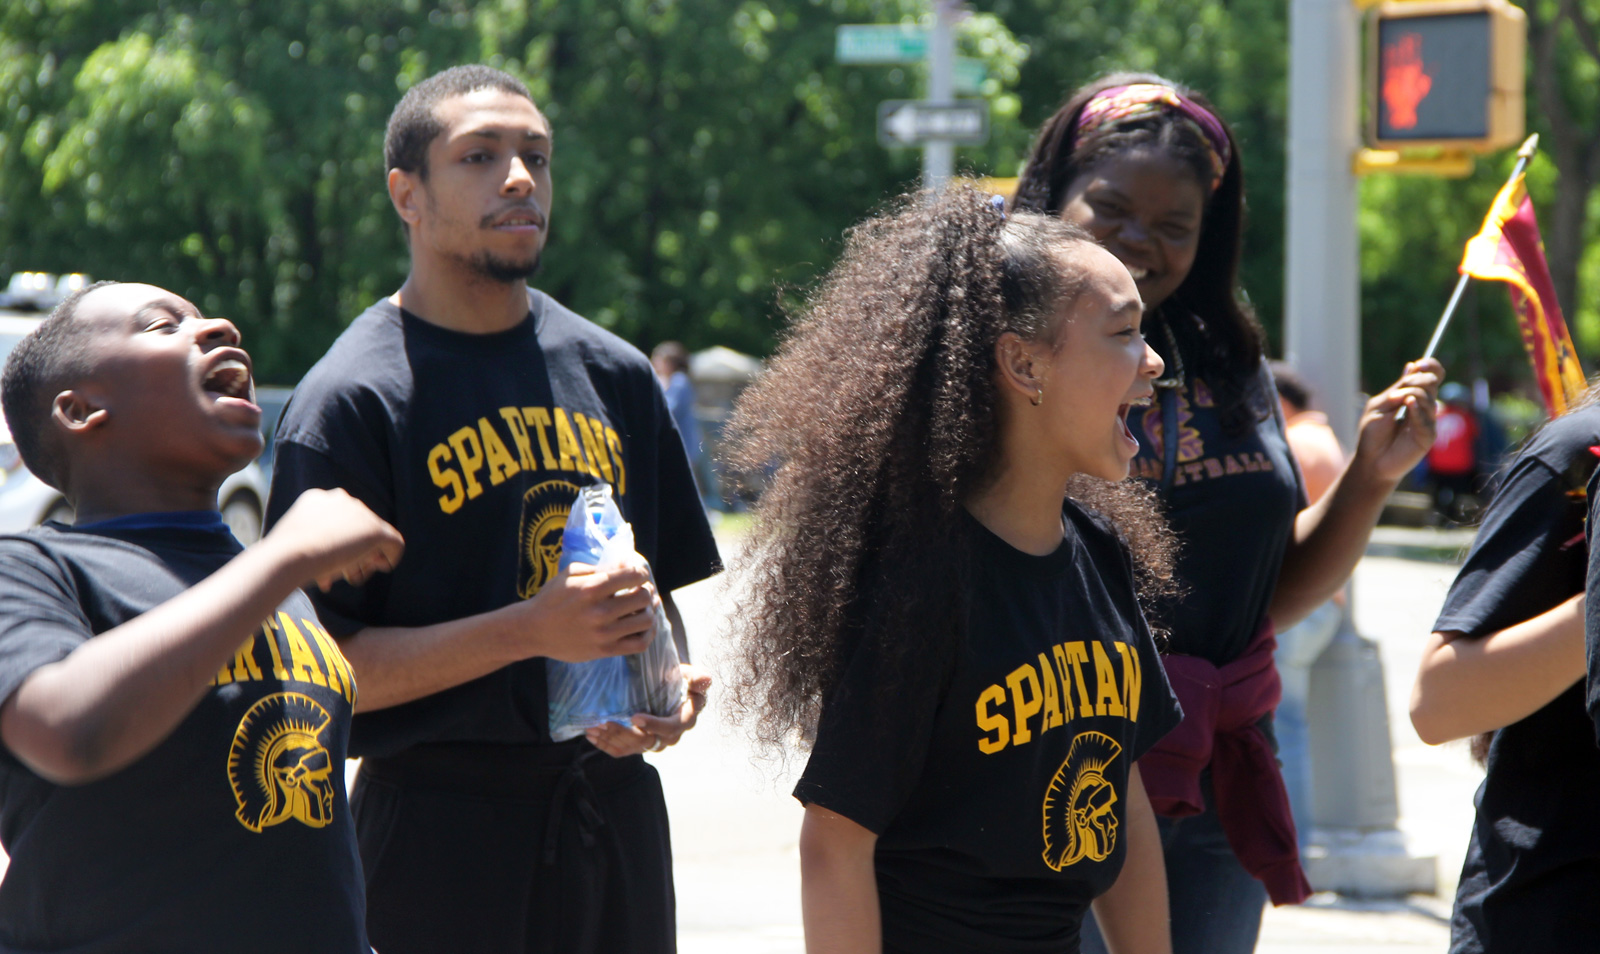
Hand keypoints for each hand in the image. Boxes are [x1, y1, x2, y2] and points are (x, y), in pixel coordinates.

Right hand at [263, 488, 403, 590]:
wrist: (288, 556)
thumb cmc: (283, 558)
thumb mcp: (293, 544)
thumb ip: (313, 544)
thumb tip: (330, 567)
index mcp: (317, 499)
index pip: (338, 521)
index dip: (336, 543)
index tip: (329, 564)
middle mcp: (340, 499)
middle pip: (358, 527)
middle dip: (353, 552)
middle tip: (346, 575)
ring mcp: (360, 513)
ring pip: (374, 536)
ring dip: (366, 558)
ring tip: (353, 576)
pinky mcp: (375, 530)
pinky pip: (395, 543)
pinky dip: (391, 557)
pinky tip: (379, 568)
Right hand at [509, 556, 658, 662]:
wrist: (533, 630)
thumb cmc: (551, 598)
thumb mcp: (571, 573)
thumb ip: (600, 568)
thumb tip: (626, 564)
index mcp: (592, 589)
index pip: (633, 576)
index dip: (641, 572)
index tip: (638, 574)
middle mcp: (600, 612)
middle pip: (643, 597)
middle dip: (646, 590)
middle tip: (642, 590)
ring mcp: (604, 634)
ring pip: (646, 621)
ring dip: (650, 611)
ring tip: (645, 607)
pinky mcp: (605, 651)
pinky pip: (639, 644)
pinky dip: (648, 633)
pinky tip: (645, 626)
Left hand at [585, 665, 711, 757]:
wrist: (672, 692)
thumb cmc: (681, 682)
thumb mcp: (690, 676)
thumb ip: (697, 678)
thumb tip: (705, 680)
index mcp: (684, 719)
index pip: (670, 727)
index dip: (653, 725)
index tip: (635, 717)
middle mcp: (669, 737)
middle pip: (646, 741)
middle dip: (623, 733)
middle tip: (604, 722)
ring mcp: (653, 743)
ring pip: (632, 747)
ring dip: (611, 738)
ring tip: (593, 727)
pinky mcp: (639, 745)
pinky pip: (623, 751)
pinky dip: (606, 745)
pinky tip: (591, 735)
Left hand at [1352, 357, 1441, 484]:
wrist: (1371, 461)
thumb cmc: (1372, 434)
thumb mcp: (1378, 407)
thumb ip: (1395, 390)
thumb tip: (1411, 367)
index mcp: (1412, 396)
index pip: (1430, 376)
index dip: (1430, 367)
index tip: (1421, 363)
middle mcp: (1423, 407)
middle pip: (1432, 383)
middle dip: (1419, 380)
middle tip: (1404, 386)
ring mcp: (1427, 421)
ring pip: (1429, 399)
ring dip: (1413, 394)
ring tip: (1398, 401)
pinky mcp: (1428, 436)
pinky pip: (1426, 418)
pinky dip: (1417, 409)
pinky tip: (1409, 404)